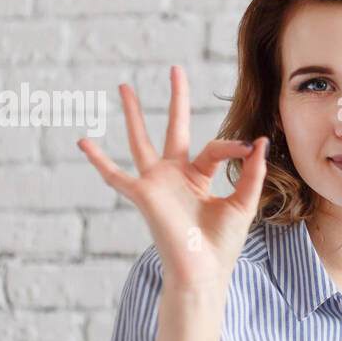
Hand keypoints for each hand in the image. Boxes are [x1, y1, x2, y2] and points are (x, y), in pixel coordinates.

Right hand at [78, 66, 269, 293]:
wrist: (203, 271)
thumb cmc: (221, 245)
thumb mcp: (243, 203)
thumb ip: (251, 172)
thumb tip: (258, 141)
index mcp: (199, 178)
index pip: (213, 148)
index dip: (232, 146)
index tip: (249, 147)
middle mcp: (175, 176)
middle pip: (175, 128)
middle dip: (176, 100)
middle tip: (176, 70)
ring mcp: (156, 183)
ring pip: (141, 140)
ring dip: (133, 113)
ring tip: (124, 86)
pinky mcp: (143, 194)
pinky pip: (115, 176)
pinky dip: (98, 160)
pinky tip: (83, 141)